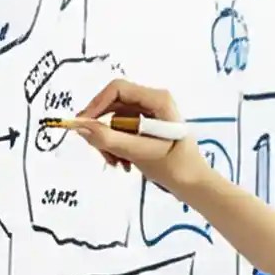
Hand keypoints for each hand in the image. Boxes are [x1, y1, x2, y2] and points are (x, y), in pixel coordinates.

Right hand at [67, 79, 205, 188]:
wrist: (194, 185)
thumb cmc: (176, 167)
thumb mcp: (139, 153)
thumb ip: (109, 139)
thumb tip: (79, 126)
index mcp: (159, 100)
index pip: (117, 89)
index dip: (96, 104)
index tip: (83, 126)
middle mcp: (153, 102)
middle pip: (112, 106)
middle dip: (102, 130)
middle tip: (100, 152)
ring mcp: (149, 115)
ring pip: (113, 121)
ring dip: (109, 143)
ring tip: (116, 164)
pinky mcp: (146, 128)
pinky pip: (121, 131)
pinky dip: (116, 147)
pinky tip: (123, 164)